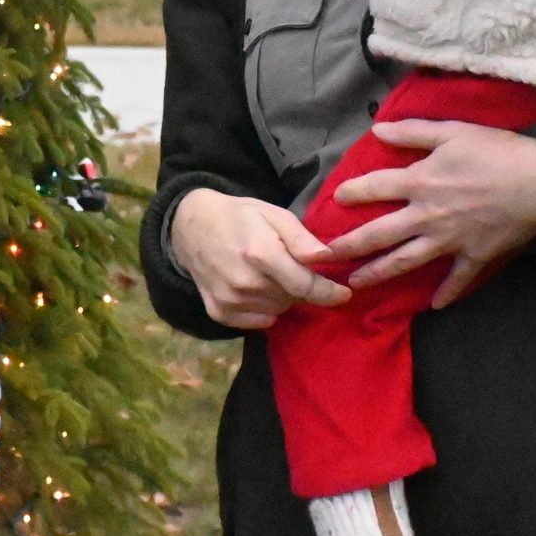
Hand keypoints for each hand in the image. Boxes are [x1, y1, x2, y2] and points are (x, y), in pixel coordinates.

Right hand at [167, 189, 349, 329]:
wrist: (191, 227)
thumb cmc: (239, 217)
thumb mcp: (273, 214)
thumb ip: (300, 237)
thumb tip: (326, 257)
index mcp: (261, 253)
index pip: (306, 285)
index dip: (329, 292)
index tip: (344, 293)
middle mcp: (245, 282)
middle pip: (293, 298)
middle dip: (302, 287)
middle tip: (291, 267)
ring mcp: (230, 300)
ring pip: (276, 310)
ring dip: (282, 297)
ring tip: (271, 275)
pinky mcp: (219, 313)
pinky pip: (256, 322)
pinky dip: (264, 310)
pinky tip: (257, 290)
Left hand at [324, 119, 535, 305]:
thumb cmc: (497, 151)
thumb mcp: (452, 132)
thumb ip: (413, 132)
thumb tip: (377, 130)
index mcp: (421, 182)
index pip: (376, 188)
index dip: (353, 192)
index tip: (335, 199)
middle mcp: (427, 215)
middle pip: (380, 234)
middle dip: (349, 246)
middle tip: (324, 256)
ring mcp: (449, 240)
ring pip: (406, 261)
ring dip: (379, 273)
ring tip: (356, 283)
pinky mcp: (474, 256)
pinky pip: (456, 279)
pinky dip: (446, 293)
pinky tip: (434, 306)